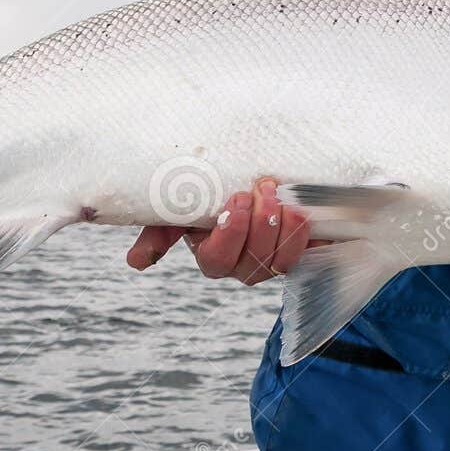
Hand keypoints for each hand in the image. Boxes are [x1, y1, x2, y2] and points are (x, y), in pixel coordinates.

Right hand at [125, 177, 322, 284]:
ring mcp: (272, 261)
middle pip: (254, 259)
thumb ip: (160, 231)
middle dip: (261, 222)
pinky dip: (312, 235)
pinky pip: (310, 253)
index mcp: (212, 256)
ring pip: (282, 259)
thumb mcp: (179, 209)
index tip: (234, 200)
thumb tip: (137, 262)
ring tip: (284, 195)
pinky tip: (310, 213)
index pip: (218, 259)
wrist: (247, 184)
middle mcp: (243, 266)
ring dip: (286, 227)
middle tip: (263, 188)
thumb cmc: (207, 197)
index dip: (230, 234)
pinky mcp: (300, 252)